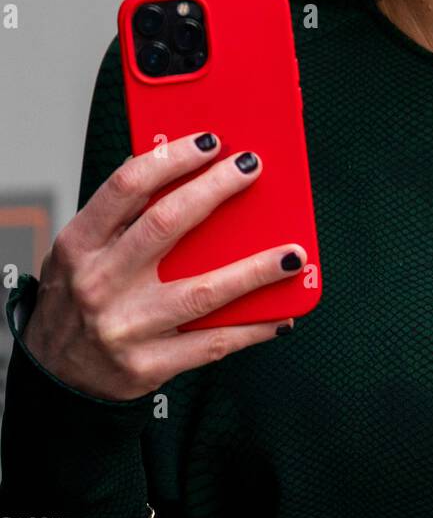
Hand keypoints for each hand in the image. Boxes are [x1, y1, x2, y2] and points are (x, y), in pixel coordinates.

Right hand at [21, 132, 305, 399]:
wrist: (55, 375)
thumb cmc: (77, 298)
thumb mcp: (80, 251)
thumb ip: (122, 215)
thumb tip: (183, 169)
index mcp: (80, 245)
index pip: (126, 187)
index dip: (171, 158)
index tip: (210, 142)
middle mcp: (100, 283)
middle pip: (166, 224)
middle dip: (217, 189)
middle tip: (252, 168)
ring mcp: (125, 327)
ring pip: (203, 291)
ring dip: (256, 271)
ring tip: (294, 254)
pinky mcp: (147, 365)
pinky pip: (212, 343)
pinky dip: (252, 328)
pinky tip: (281, 315)